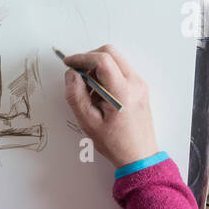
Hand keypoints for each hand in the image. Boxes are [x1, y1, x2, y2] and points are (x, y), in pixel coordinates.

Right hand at [62, 45, 159, 168]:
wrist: (139, 155)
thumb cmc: (115, 143)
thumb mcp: (88, 122)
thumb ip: (76, 95)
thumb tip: (71, 75)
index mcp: (122, 92)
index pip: (101, 60)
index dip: (81, 58)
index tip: (69, 63)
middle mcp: (134, 83)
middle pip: (110, 52)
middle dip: (89, 59)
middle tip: (77, 74)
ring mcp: (139, 84)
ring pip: (116, 60)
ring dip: (98, 67)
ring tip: (89, 91)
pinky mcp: (139, 87)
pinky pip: (121, 70)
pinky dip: (107, 74)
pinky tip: (100, 94)